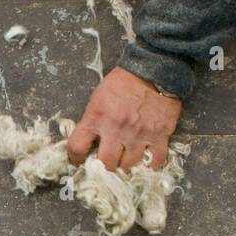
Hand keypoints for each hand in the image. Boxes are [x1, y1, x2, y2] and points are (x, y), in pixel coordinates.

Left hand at [66, 67, 181, 170]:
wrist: (154, 68)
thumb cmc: (123, 82)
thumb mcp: (98, 97)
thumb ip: (93, 121)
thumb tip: (90, 144)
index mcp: (97, 117)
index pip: (77, 147)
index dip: (76, 158)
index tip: (80, 160)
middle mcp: (116, 128)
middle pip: (106, 164)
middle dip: (104, 167)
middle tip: (108, 163)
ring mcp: (139, 134)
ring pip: (128, 165)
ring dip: (126, 165)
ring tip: (126, 159)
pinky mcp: (160, 134)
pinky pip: (155, 161)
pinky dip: (150, 165)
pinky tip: (147, 161)